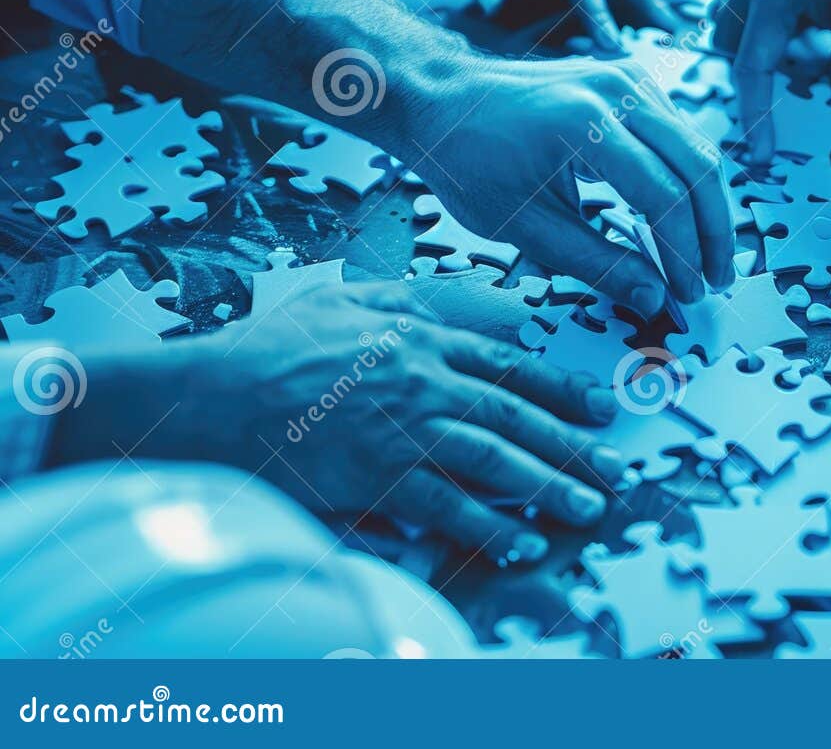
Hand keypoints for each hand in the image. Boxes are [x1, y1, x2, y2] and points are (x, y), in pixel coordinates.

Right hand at [58, 283, 628, 563]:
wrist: (210, 394)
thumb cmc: (270, 347)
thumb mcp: (346, 295)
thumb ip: (412, 295)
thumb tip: (473, 295)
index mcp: (420, 336)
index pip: (511, 363)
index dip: (563, 389)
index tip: (601, 408)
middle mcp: (424, 380)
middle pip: (517, 415)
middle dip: (574, 444)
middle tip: (615, 468)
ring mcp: (403, 429)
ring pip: (496, 459)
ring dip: (549, 486)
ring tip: (588, 506)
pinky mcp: (378, 475)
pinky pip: (448, 505)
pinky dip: (489, 526)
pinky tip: (522, 541)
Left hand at [409, 56, 734, 313]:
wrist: (443, 102)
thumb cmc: (470, 160)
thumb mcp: (526, 226)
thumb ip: (597, 263)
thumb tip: (654, 298)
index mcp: (584, 122)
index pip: (664, 194)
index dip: (683, 252)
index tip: (687, 294)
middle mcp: (616, 89)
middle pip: (697, 165)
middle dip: (713, 232)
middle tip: (714, 281)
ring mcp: (627, 78)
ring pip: (696, 148)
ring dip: (707, 207)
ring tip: (704, 259)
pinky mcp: (631, 81)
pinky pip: (679, 134)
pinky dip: (688, 179)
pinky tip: (683, 220)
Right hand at [711, 0, 830, 159]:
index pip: (753, 66)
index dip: (755, 115)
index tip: (760, 154)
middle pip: (734, 51)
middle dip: (762, 78)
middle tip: (803, 88)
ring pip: (732, 31)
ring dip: (763, 51)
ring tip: (813, 46)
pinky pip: (744, 8)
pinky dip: (767, 29)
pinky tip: (807, 25)